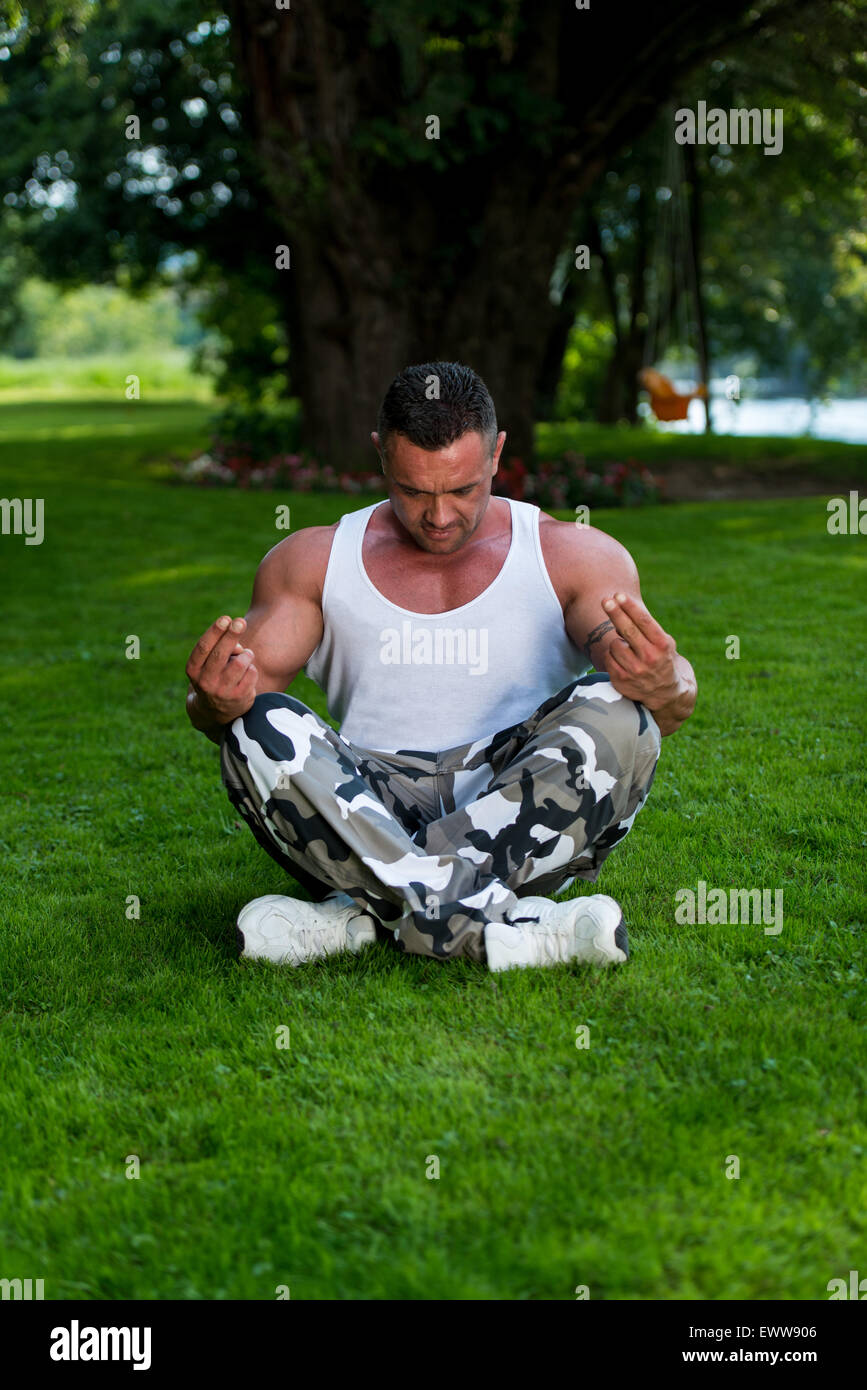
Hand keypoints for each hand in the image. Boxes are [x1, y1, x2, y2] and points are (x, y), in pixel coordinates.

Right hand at [185, 615, 258, 723]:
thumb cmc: (214, 674)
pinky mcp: (239, 698)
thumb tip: (238, 645)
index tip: (226, 618)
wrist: (215, 710)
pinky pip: (252, 673)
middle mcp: (205, 682)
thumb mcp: (209, 662)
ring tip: (246, 656)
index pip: (203, 647)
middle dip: (231, 635)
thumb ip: (220, 649)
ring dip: (246, 654)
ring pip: (240, 663)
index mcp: (193, 670)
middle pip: (220, 654)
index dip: (215, 632)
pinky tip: (247, 673)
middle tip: (240, 622)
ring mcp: (222, 691)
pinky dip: (252, 668)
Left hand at [597, 592, 685, 709]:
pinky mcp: (622, 680)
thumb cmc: (662, 659)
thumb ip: (646, 629)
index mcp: (662, 645)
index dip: (630, 607)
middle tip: (606, 600)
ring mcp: (635, 670)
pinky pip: (608, 658)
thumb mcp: (663, 643)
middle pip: (628, 630)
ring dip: (617, 642)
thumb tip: (620, 612)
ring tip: (627, 648)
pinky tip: (621, 659)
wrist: (666, 694)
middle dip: (616, 613)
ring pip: (615, 644)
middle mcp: (649, 658)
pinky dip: (612, 656)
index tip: (619, 595)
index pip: (644, 622)